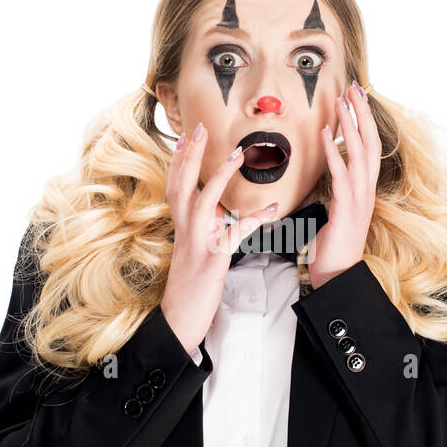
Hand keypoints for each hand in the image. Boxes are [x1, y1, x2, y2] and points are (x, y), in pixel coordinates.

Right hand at [161, 121, 278, 356]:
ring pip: (205, 201)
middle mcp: (185, 229)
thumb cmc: (190, 286)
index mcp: (180, 226)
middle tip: (200, 128)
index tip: (186, 136)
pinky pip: (235, 235)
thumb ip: (202, 227)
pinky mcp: (213, 259)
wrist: (180, 318)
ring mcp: (197, 243)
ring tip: (238, 155)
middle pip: (183, 183)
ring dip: (219, 175)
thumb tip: (216, 210)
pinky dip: (254, 221)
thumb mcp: (192, 250)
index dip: (179, 159)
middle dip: (191, 154)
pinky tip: (271, 211)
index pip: (175, 185)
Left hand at [307, 81, 380, 288]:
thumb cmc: (334, 246)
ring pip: (359, 153)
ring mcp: (360, 198)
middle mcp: (367, 190)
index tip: (358, 99)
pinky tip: (325, 134)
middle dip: (363, 114)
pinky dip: (333, 151)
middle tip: (355, 87)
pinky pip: (341, 174)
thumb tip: (331, 170)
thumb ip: (338, 190)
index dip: (366, 122)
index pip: (370, 147)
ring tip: (341, 101)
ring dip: (350, 125)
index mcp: (365, 189)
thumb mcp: (338, 212)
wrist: (338, 275)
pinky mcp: (347, 208)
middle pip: (371, 142)